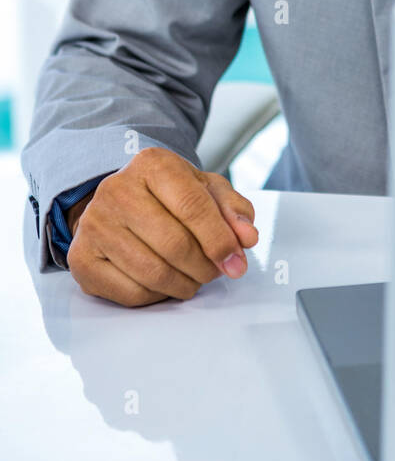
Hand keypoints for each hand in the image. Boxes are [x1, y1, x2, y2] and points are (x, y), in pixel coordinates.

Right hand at [67, 147, 258, 306]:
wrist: (118, 202)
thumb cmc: (168, 197)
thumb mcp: (205, 190)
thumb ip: (232, 211)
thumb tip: (247, 237)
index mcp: (152, 164)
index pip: (193, 206)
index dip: (220, 241)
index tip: (236, 262)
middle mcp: (116, 190)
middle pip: (175, 244)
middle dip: (205, 267)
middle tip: (214, 271)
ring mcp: (94, 225)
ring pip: (153, 273)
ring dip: (185, 285)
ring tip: (193, 277)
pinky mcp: (81, 258)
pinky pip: (131, 293)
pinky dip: (158, 296)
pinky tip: (164, 282)